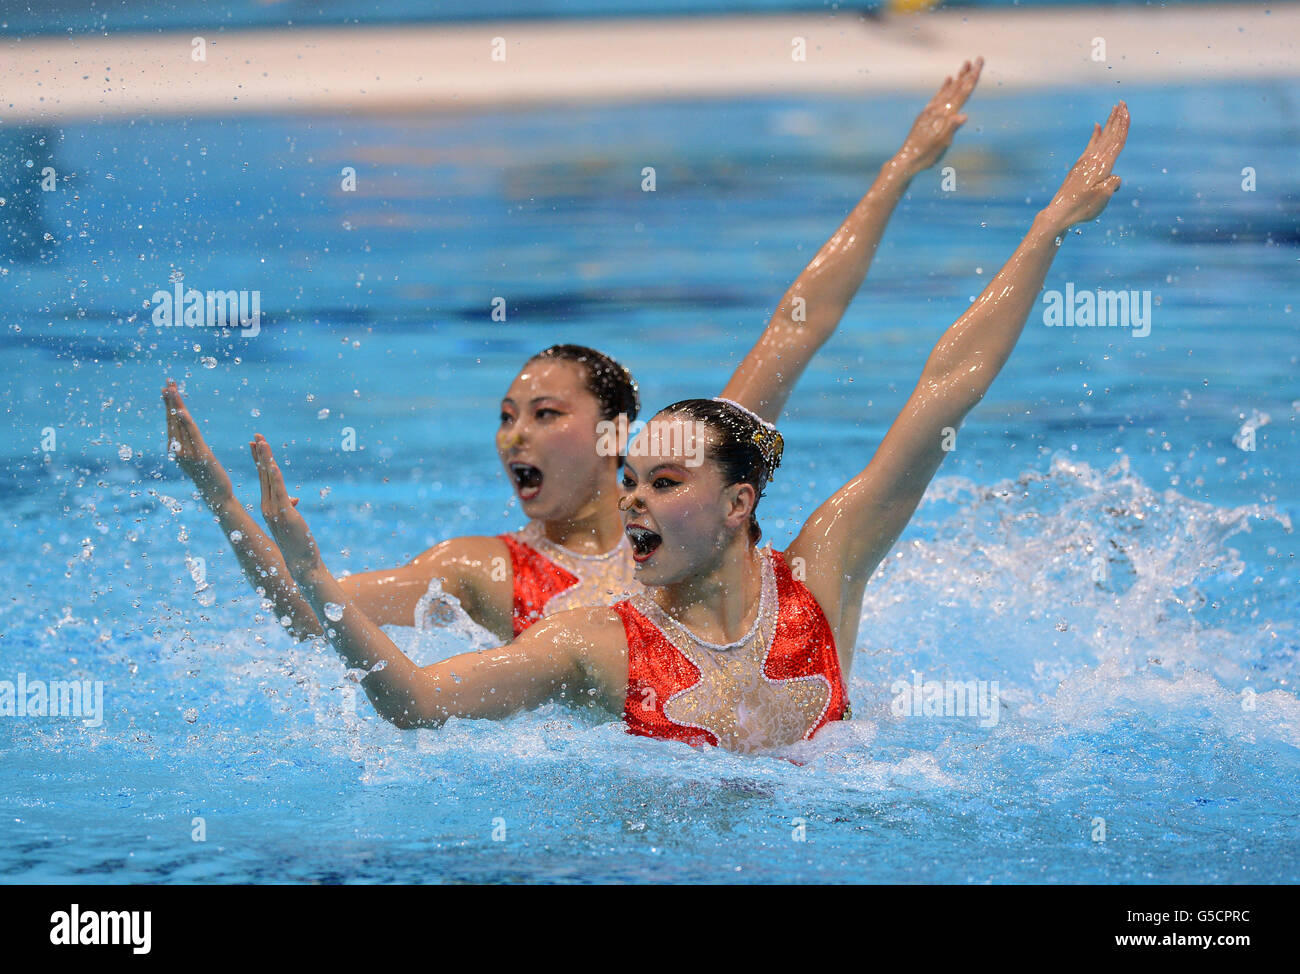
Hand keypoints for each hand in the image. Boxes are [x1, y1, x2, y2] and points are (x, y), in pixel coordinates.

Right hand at [163, 380, 234, 505]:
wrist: (217, 495)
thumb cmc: (209, 476)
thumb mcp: (198, 456)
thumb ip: (190, 443)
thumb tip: (185, 428)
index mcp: (176, 449)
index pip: (172, 421)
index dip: (169, 404)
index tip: (166, 387)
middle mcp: (178, 450)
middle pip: (173, 420)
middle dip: (170, 400)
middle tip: (168, 382)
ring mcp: (188, 454)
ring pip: (180, 425)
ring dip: (176, 406)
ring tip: (172, 389)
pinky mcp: (201, 457)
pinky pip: (193, 437)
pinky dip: (186, 423)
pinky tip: (182, 411)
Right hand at [250, 434, 318, 577]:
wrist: (301, 564)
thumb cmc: (298, 544)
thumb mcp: (291, 522)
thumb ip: (289, 508)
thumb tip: (294, 499)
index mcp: (268, 508)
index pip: (263, 479)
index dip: (259, 461)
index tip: (255, 444)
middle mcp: (267, 507)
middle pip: (263, 475)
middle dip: (259, 454)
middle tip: (256, 435)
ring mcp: (274, 510)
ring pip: (269, 479)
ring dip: (265, 459)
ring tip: (261, 441)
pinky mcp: (284, 514)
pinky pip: (279, 491)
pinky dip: (274, 476)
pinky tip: (271, 463)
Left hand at [894, 58, 982, 176]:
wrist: (907, 160)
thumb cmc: (927, 155)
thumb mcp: (942, 144)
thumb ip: (952, 128)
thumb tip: (963, 116)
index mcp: (945, 115)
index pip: (962, 93)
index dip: (972, 78)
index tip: (979, 64)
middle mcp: (938, 109)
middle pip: (957, 87)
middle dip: (969, 73)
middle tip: (979, 59)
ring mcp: (931, 111)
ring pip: (947, 90)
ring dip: (958, 77)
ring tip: (964, 65)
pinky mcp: (925, 115)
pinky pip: (937, 96)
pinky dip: (944, 87)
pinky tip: (947, 80)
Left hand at [1043, 102, 1128, 232]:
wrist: (1060, 213)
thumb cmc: (1082, 207)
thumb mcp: (1103, 197)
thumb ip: (1113, 184)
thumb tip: (1115, 178)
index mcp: (1103, 166)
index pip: (1116, 141)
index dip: (1123, 125)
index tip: (1126, 110)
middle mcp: (1094, 160)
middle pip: (1109, 135)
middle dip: (1117, 119)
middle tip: (1122, 103)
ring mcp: (1085, 162)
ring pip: (1101, 138)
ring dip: (1108, 123)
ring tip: (1114, 110)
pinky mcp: (1079, 167)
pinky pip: (1090, 146)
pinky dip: (1095, 135)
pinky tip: (1096, 127)